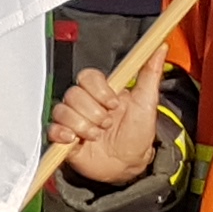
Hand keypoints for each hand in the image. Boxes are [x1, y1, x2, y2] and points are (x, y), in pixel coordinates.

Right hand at [50, 68, 160, 189]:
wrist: (128, 165)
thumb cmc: (137, 134)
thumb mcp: (147, 103)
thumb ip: (150, 74)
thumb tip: (161, 46)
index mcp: (102, 91)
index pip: (87, 76)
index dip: (98, 90)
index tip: (113, 104)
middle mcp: (84, 103)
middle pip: (73, 94)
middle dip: (93, 112)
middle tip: (107, 124)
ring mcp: (72, 119)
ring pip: (62, 111)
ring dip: (82, 126)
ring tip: (96, 136)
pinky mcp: (62, 137)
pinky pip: (51, 128)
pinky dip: (62, 134)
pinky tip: (75, 141)